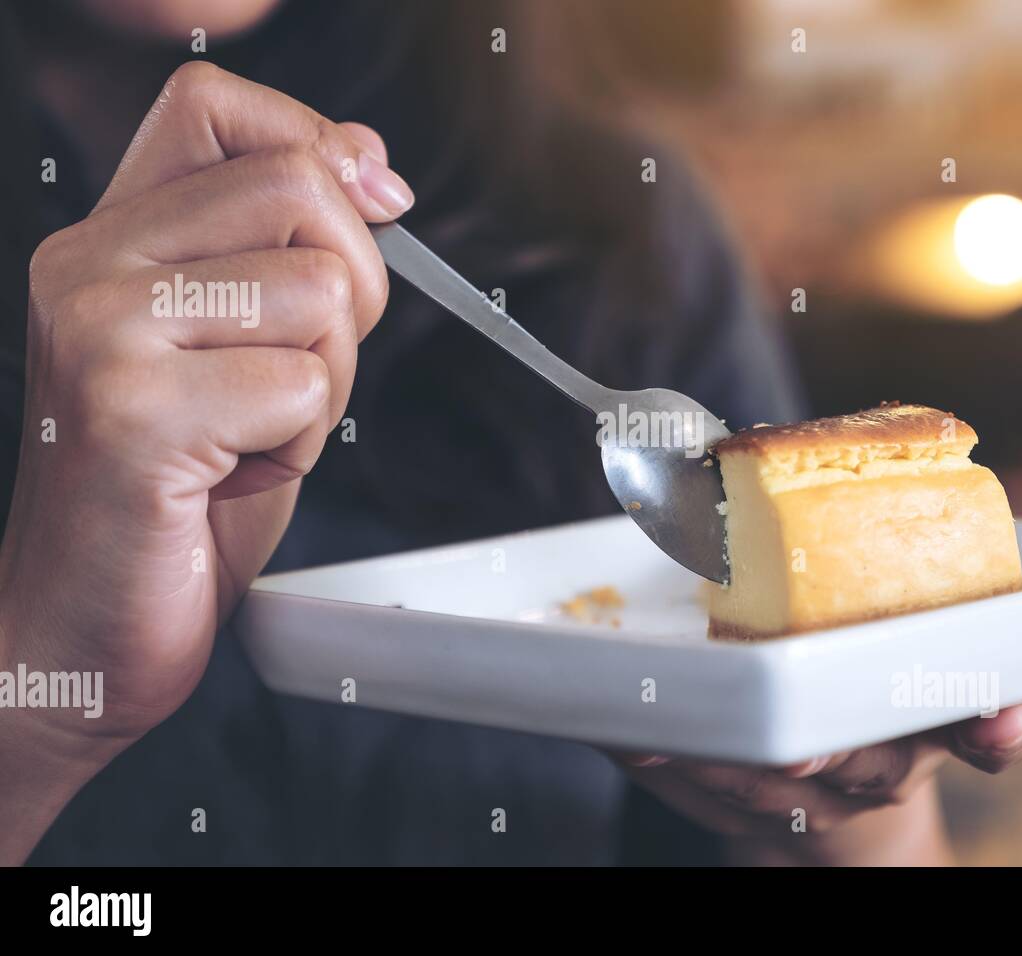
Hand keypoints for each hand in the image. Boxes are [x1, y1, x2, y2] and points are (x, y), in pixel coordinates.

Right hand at [0, 62, 410, 862]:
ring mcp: (102, 333)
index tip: (368, 207)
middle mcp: (92, 267)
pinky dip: (300, 444)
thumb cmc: (174, 498)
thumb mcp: (242, 351)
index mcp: (114, 240)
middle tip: (295, 371)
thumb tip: (368, 159)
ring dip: (325, 384)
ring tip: (250, 433)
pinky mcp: (132, 411)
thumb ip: (290, 252)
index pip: (216, 107)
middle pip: (300, 190)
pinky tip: (232, 474)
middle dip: (352, 292)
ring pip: (321, 294)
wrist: (81, 628)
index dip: (316, 143)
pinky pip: (304, 388)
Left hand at [614, 481, 1021, 864]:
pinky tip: (623, 727)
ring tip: (683, 728)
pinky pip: (692, 773)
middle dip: (844, 748)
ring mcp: (799, 775)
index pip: (987, 732)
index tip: (1001, 716)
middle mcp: (876, 753)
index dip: (996, 728)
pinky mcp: (726, 778)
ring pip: (768, 779)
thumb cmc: (904, 659)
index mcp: (940, 711)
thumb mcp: (979, 602)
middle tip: (815, 738)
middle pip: (869, 762)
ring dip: (725, 755)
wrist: (831, 751)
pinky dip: (659, 751)